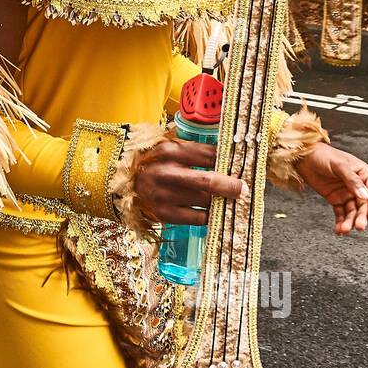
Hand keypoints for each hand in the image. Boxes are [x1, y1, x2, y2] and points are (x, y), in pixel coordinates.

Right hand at [134, 139, 248, 226]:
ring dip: (222, 202)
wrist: (123, 184)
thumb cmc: (152, 163)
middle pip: (208, 181)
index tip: (241, 166)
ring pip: (205, 201)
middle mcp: (168, 173)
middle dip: (231, 186)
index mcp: (171, 151)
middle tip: (244, 189)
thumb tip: (227, 157)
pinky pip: (197, 219)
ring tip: (230, 201)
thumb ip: (195, 151)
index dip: (228, 160)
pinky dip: (209, 216)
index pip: (208, 155)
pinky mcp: (165, 214)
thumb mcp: (169, 148)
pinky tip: (213, 212)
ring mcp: (165, 196)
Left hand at [296, 142, 367, 235]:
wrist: (303, 156)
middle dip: (361, 216)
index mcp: (363, 174)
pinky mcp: (335, 198)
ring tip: (344, 229)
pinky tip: (338, 230)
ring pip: (352, 211)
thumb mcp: (339, 165)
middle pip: (363, 205)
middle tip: (359, 226)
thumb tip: (365, 196)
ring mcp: (346, 193)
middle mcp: (357, 185)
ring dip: (349, 221)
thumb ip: (352, 180)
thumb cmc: (323, 155)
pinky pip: (340, 212)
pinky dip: (340, 221)